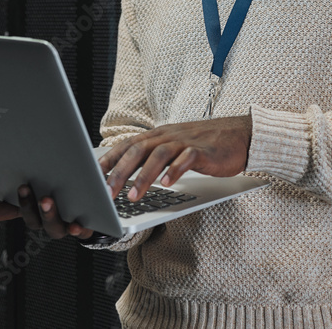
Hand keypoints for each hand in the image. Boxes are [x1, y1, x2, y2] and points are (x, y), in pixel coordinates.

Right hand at [0, 184, 93, 239]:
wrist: (88, 196)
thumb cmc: (57, 194)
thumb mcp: (36, 196)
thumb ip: (15, 205)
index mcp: (40, 219)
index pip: (29, 216)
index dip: (24, 205)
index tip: (22, 186)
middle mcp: (54, 226)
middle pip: (45, 225)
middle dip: (42, 211)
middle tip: (41, 196)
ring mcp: (71, 227)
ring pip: (62, 228)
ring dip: (56, 217)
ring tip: (53, 202)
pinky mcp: (90, 226)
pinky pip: (85, 232)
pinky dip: (80, 228)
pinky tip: (77, 221)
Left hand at [98, 115, 251, 201]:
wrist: (240, 135)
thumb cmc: (204, 145)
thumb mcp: (174, 149)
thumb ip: (153, 158)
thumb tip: (127, 176)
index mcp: (158, 136)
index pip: (127, 145)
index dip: (108, 160)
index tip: (92, 178)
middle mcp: (168, 136)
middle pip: (137, 150)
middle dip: (119, 172)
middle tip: (106, 193)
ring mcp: (185, 142)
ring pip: (158, 155)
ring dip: (143, 176)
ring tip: (133, 196)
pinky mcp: (203, 150)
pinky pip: (186, 159)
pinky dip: (175, 171)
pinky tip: (167, 185)